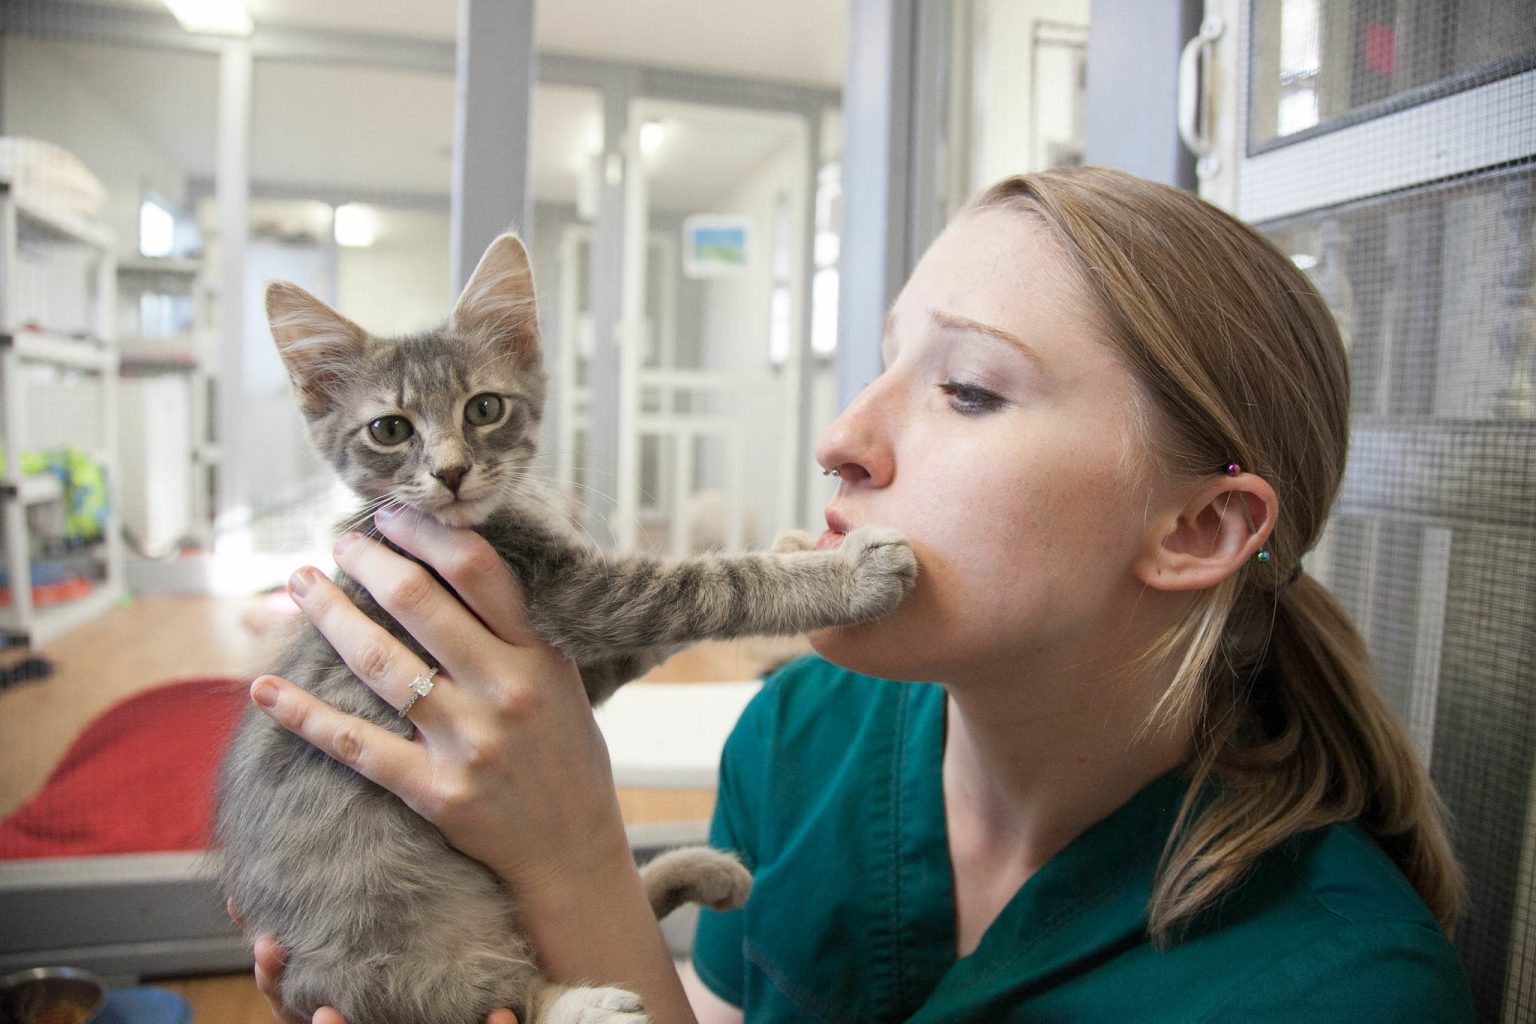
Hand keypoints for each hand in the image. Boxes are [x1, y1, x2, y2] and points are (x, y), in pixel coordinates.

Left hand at [246, 509, 692, 1019]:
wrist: (572, 853)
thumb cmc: (564, 757)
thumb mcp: (562, 681)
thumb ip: (517, 630)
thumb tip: (458, 563)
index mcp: (539, 656)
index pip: (477, 569)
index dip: (424, 532)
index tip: (390, 516)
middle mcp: (505, 691)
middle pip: (419, 602)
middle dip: (367, 562)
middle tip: (338, 543)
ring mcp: (468, 743)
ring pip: (379, 662)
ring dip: (329, 615)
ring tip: (300, 585)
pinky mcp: (434, 792)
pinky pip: (355, 745)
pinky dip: (303, 715)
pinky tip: (266, 688)